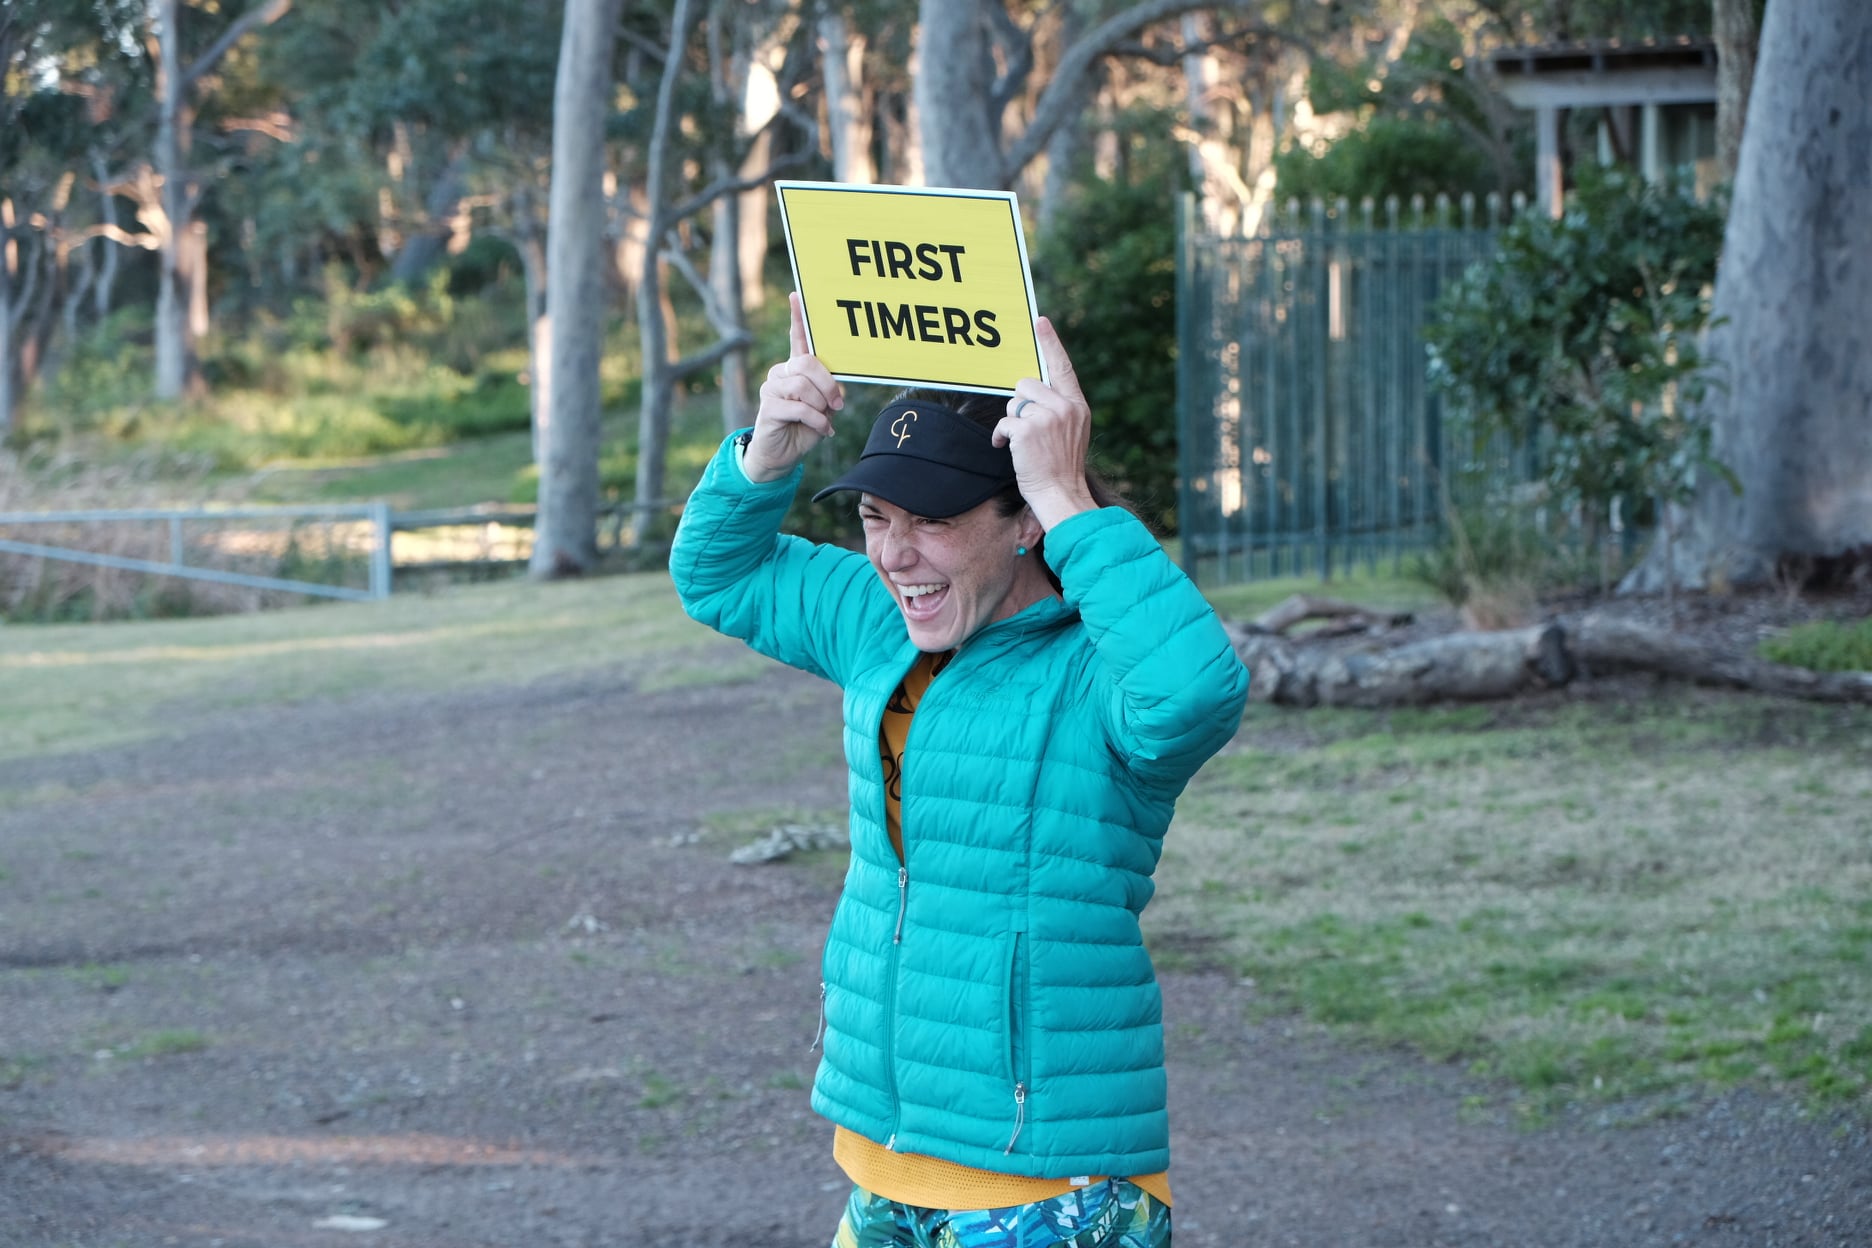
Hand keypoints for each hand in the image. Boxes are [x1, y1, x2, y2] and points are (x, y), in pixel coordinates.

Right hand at [744, 292, 842, 481]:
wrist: (782, 454)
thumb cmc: (805, 426)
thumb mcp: (823, 406)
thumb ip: (828, 391)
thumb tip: (837, 389)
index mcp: (795, 368)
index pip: (797, 338)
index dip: (798, 317)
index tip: (797, 295)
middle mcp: (781, 373)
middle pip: (808, 363)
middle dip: (828, 384)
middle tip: (837, 404)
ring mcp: (771, 388)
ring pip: (803, 386)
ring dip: (821, 406)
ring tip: (825, 420)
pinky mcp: (768, 407)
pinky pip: (799, 408)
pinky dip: (816, 420)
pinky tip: (822, 430)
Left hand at [993, 317, 1097, 528]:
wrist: (1062, 494)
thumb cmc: (1061, 468)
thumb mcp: (1070, 432)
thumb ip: (1058, 409)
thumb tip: (1031, 389)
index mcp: (1077, 405)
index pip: (1062, 367)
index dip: (1049, 343)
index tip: (1039, 322)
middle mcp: (1065, 407)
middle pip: (1027, 384)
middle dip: (1020, 404)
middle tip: (1027, 428)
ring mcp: (1048, 417)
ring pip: (1014, 402)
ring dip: (1012, 421)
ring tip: (1023, 443)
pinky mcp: (1028, 429)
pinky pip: (1004, 422)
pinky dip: (1002, 436)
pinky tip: (1008, 449)